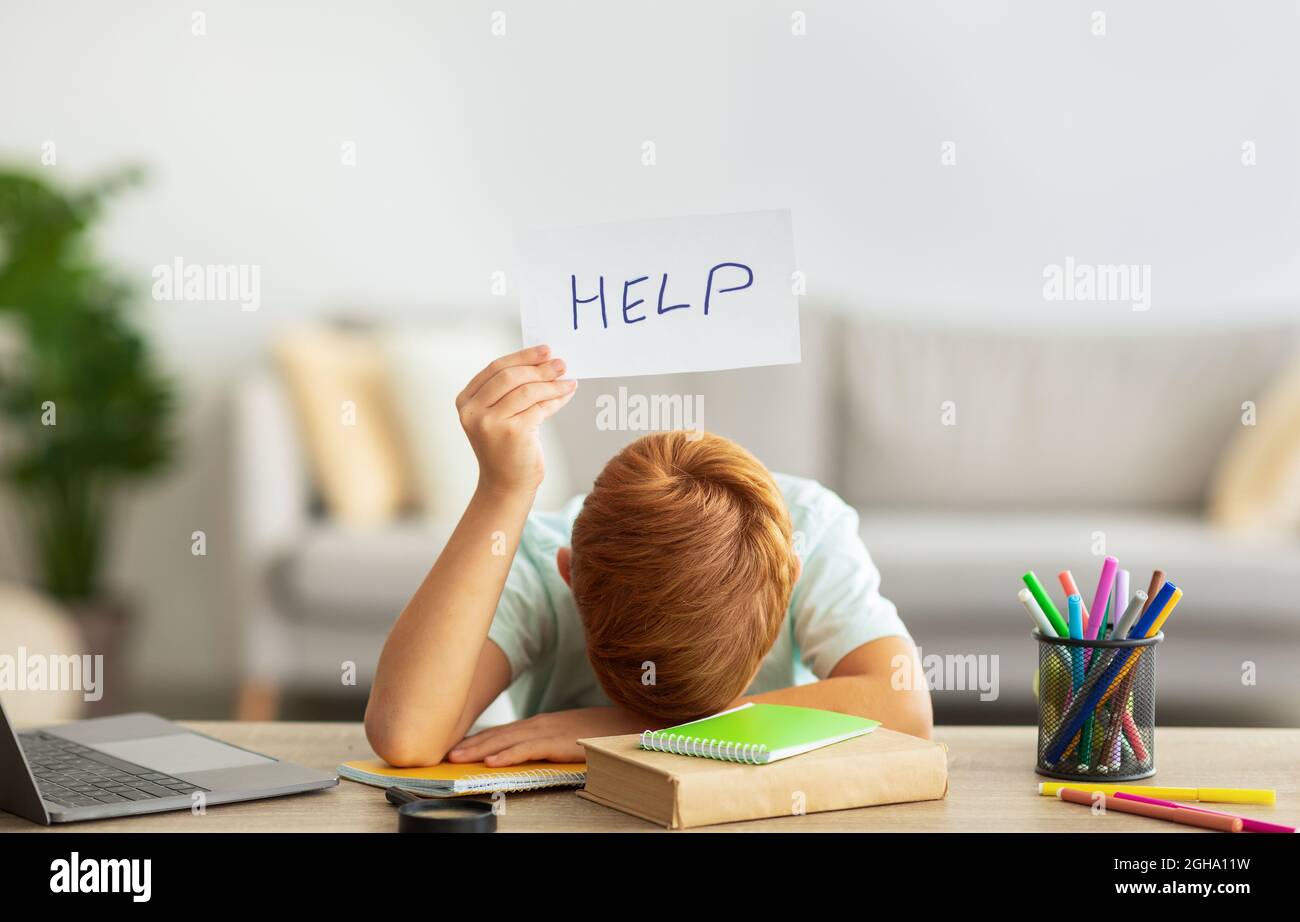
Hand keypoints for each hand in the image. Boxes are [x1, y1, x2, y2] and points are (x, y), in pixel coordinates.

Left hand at [447, 707, 647, 765]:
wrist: (634, 721)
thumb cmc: (606, 732)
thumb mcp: (572, 738)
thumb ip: (552, 744)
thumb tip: (532, 755)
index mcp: (543, 724)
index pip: (504, 731)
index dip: (480, 739)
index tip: (458, 747)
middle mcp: (542, 723)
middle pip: (499, 733)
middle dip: (470, 742)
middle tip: (443, 751)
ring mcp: (550, 730)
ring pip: (507, 739)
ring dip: (479, 748)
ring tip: (456, 757)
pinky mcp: (560, 741)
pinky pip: (528, 749)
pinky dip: (508, 753)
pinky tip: (491, 761)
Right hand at [456, 344, 576, 494]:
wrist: (506, 485)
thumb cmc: (506, 447)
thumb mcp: (499, 415)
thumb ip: (511, 390)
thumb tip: (545, 362)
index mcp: (466, 401)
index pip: (495, 368)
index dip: (522, 356)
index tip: (544, 350)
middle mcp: (473, 411)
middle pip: (510, 376)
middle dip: (538, 367)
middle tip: (560, 363)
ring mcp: (490, 423)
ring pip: (527, 391)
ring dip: (551, 383)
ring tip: (568, 379)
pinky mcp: (512, 433)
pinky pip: (539, 407)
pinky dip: (556, 398)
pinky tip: (566, 394)